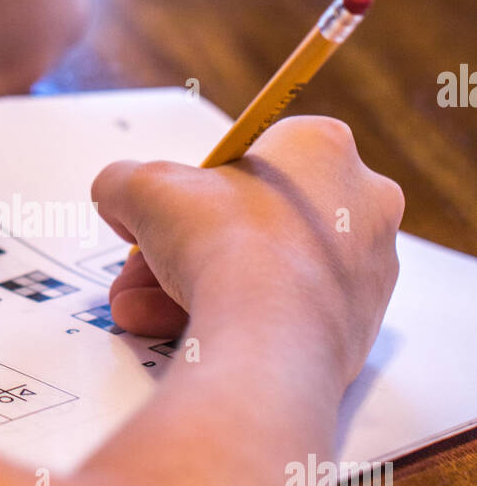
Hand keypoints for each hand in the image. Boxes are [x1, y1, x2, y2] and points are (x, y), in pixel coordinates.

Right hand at [91, 116, 404, 389]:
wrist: (269, 339)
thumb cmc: (225, 245)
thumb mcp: (144, 189)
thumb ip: (123, 182)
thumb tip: (117, 198)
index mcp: (325, 146)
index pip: (254, 156)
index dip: (198, 186)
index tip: (167, 212)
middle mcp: (362, 201)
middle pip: (254, 219)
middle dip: (184, 248)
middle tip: (141, 268)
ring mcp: (368, 267)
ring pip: (266, 271)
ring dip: (195, 288)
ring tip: (143, 310)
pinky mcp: (360, 324)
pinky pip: (286, 313)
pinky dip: (239, 320)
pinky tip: (190, 332)